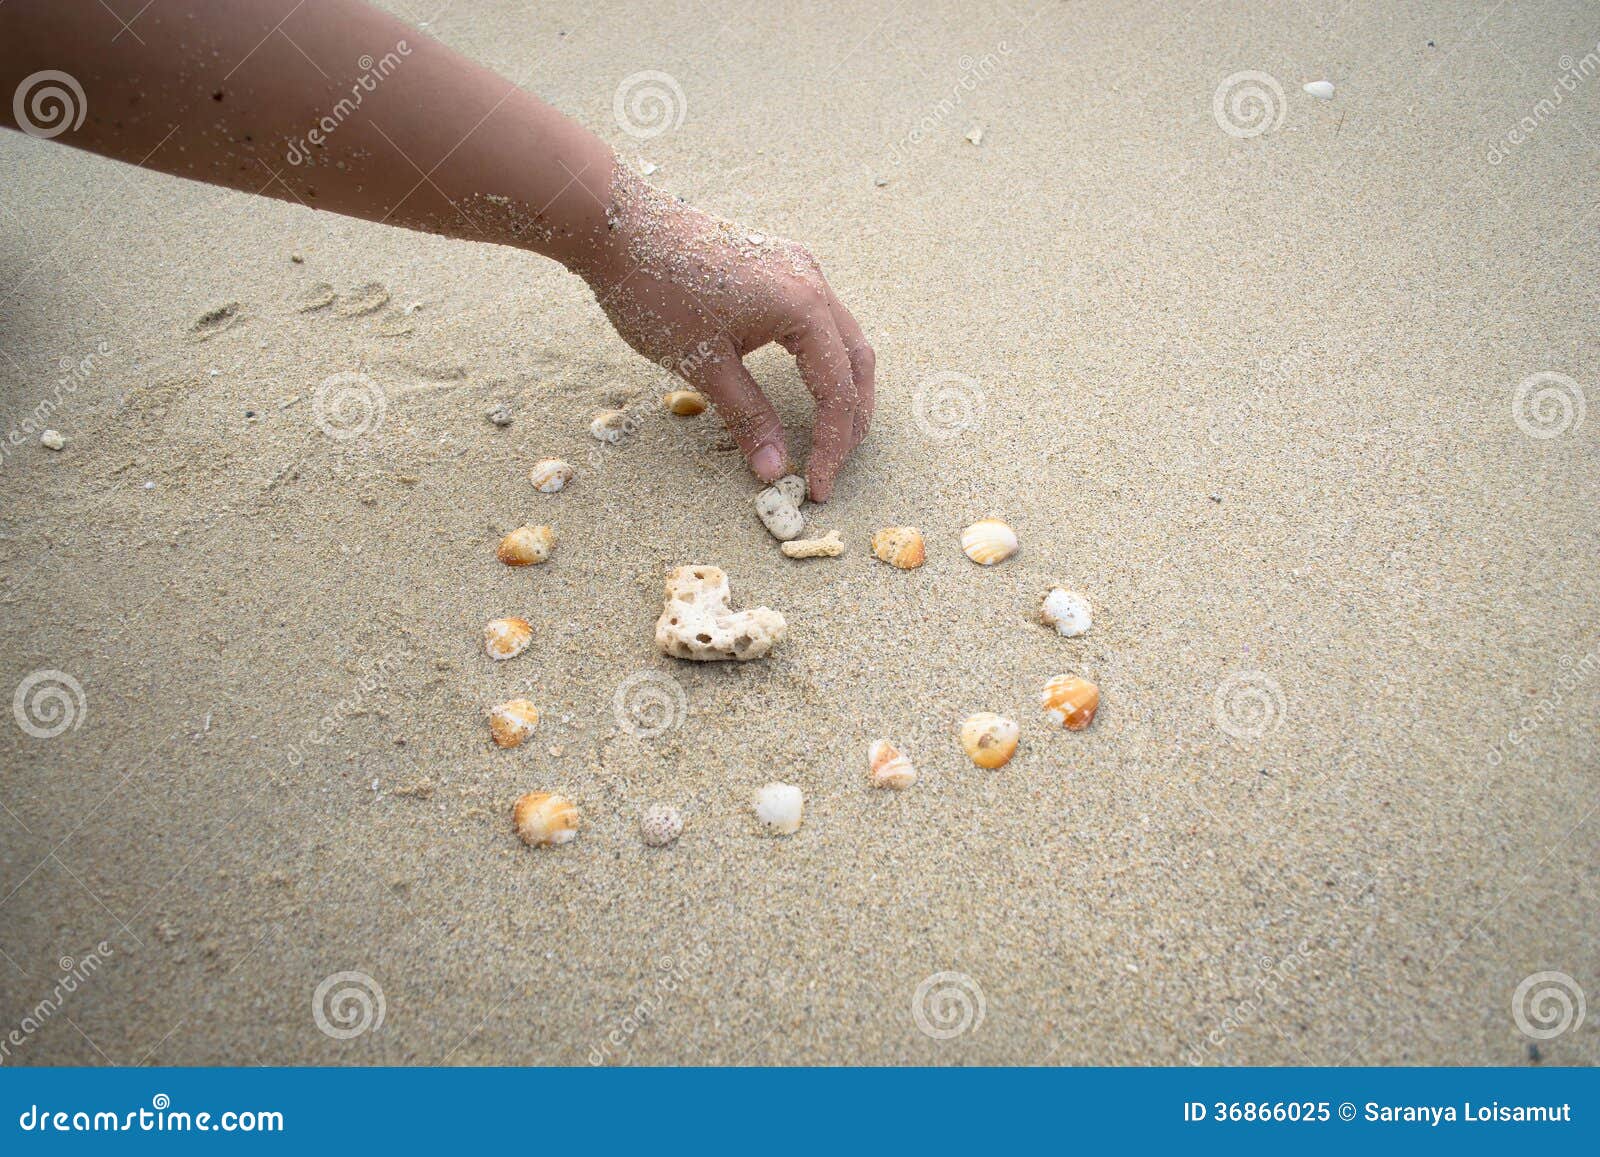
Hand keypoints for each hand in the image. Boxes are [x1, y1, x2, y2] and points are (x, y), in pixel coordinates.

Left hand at [575, 164, 873, 500]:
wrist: (617, 225)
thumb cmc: (656, 289)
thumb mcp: (703, 364)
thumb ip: (748, 416)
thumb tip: (775, 469)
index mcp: (802, 306)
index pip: (838, 388)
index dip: (833, 443)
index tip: (817, 485)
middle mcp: (811, 281)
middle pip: (855, 360)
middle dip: (851, 418)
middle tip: (832, 465)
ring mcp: (796, 267)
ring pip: (842, 337)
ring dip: (842, 387)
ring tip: (829, 433)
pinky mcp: (778, 264)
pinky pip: (819, 317)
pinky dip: (823, 358)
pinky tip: (807, 382)